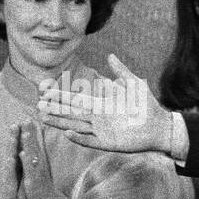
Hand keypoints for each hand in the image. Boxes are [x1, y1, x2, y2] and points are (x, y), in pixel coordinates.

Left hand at [18, 122, 61, 198]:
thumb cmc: (41, 184)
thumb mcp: (36, 169)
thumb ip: (32, 159)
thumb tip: (26, 149)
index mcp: (37, 159)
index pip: (33, 143)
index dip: (30, 131)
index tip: (26, 119)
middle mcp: (38, 162)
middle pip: (33, 144)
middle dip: (29, 132)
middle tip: (26, 119)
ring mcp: (36, 169)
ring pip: (32, 153)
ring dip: (28, 143)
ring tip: (25, 132)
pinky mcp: (33, 178)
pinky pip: (29, 168)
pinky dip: (26, 161)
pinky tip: (22, 153)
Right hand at [37, 53, 171, 153]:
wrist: (161, 126)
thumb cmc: (148, 106)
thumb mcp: (135, 84)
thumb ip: (121, 71)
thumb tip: (110, 55)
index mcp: (101, 104)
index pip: (75, 99)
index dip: (60, 95)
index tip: (44, 90)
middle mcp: (98, 118)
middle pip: (71, 113)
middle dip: (55, 108)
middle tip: (37, 105)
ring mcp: (102, 131)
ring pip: (76, 126)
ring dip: (60, 123)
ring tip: (44, 118)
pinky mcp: (109, 143)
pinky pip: (90, 141)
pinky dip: (79, 138)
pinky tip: (68, 132)